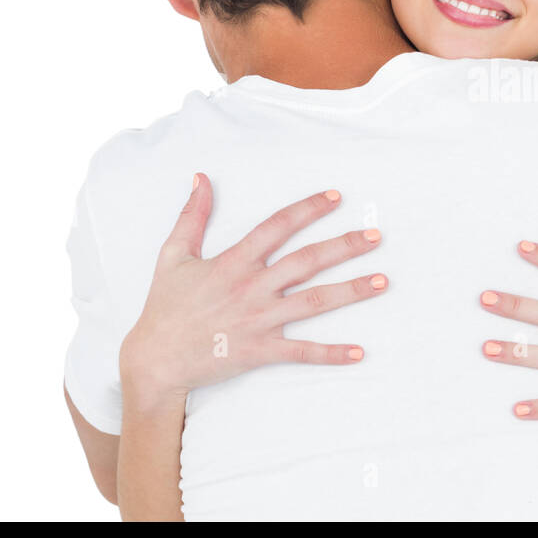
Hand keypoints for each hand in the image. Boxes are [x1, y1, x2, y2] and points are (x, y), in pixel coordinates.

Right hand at [120, 173, 388, 401]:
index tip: (337, 197)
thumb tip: (201, 177)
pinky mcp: (260, 351)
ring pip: (314, 302)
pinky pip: (301, 351)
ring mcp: (258, 320)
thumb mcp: (172, 255)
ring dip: (351, 291)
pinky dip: (331, 353)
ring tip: (383, 282)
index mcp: (234, 261)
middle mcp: (251, 287)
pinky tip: (359, 352)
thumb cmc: (164, 307)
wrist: (154, 360)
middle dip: (344, 246)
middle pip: (307, 261)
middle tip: (376, 236)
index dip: (308, 209)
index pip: (278, 226)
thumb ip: (192, 216)